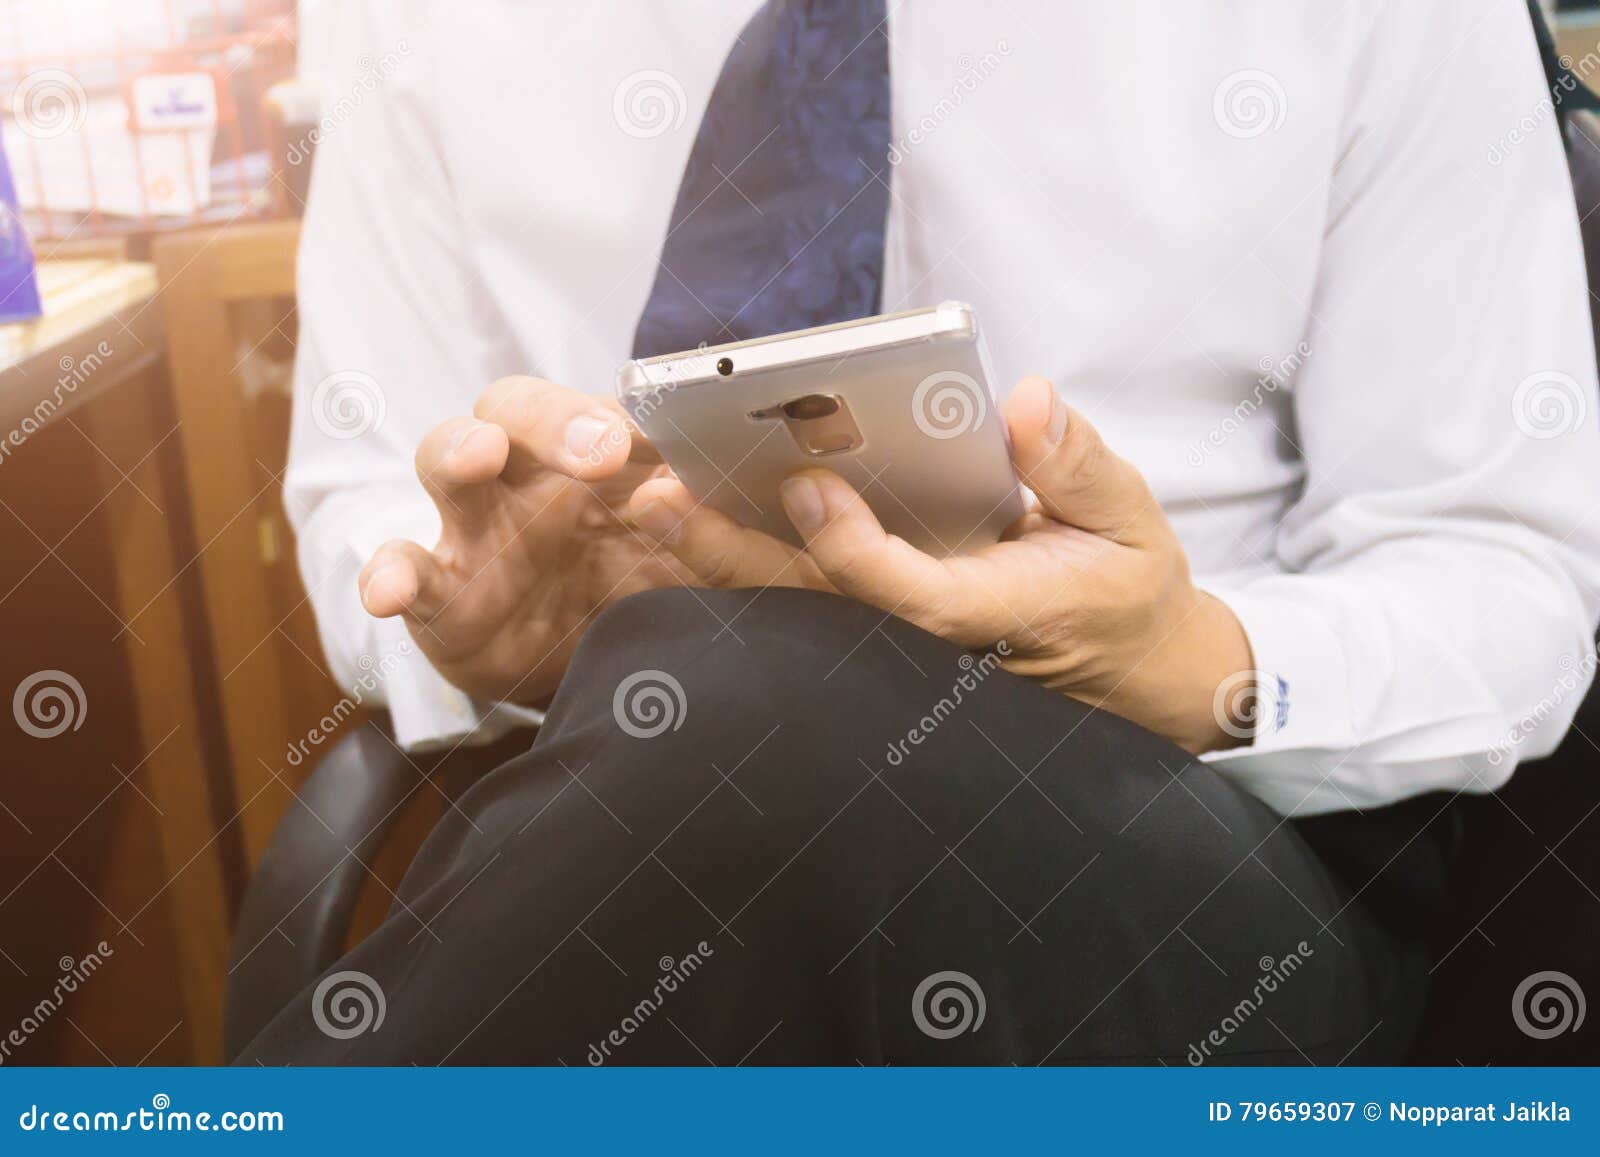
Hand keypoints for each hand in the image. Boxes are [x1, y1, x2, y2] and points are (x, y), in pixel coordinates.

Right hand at [359, 377, 688, 704]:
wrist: (576, 658)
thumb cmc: (631, 580)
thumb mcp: (683, 555)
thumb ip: (711, 528)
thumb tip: (754, 494)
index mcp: (591, 453)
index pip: (600, 405)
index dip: (631, 413)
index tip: (660, 436)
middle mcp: (525, 472)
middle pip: (517, 410)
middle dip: (553, 419)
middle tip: (600, 449)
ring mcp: (472, 525)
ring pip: (448, 462)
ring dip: (459, 451)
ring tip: (478, 456)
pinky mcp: (436, 590)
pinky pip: (405, 570)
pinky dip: (391, 576)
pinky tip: (391, 593)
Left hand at [624, 375, 1253, 753]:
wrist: (1132, 674)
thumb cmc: (1125, 590)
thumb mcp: (1131, 523)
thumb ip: (1078, 467)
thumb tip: (1025, 404)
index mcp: (998, 616)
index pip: (912, 596)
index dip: (854, 550)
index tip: (806, 488)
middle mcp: (933, 647)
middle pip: (822, 612)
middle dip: (740, 560)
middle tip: (663, 500)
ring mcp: (902, 652)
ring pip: (801, 615)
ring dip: (725, 563)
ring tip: (656, 502)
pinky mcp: (886, 638)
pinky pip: (809, 607)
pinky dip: (750, 568)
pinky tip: (694, 521)